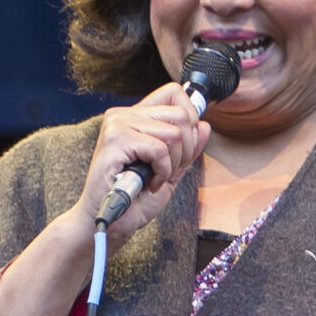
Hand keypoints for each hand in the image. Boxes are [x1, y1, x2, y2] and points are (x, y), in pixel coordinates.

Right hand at [72, 80, 212, 241]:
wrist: (110, 223)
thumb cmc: (133, 199)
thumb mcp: (169, 171)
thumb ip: (186, 150)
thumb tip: (205, 126)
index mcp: (134, 117)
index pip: (174, 93)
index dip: (190, 116)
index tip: (184, 146)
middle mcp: (123, 115)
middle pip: (181, 114)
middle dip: (186, 149)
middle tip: (168, 171)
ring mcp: (117, 125)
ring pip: (174, 133)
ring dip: (173, 163)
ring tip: (155, 178)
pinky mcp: (115, 140)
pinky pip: (160, 149)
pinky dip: (162, 171)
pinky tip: (148, 183)